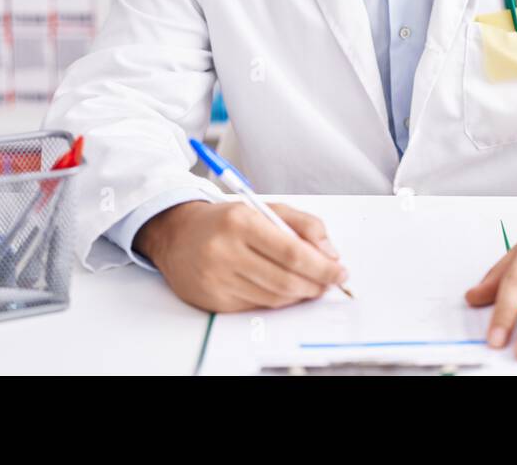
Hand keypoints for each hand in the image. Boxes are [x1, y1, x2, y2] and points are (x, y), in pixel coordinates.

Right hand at [134, 200, 348, 312]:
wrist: (177, 234)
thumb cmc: (225, 221)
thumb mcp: (265, 208)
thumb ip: (303, 225)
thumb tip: (330, 253)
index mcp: (240, 221)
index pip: (291, 251)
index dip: (321, 266)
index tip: (339, 271)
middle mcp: (225, 251)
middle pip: (284, 279)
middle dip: (316, 284)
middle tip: (330, 282)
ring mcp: (217, 279)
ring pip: (273, 297)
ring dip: (300, 295)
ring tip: (311, 285)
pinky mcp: (213, 300)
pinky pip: (257, 307)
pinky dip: (278, 301)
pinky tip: (286, 291)